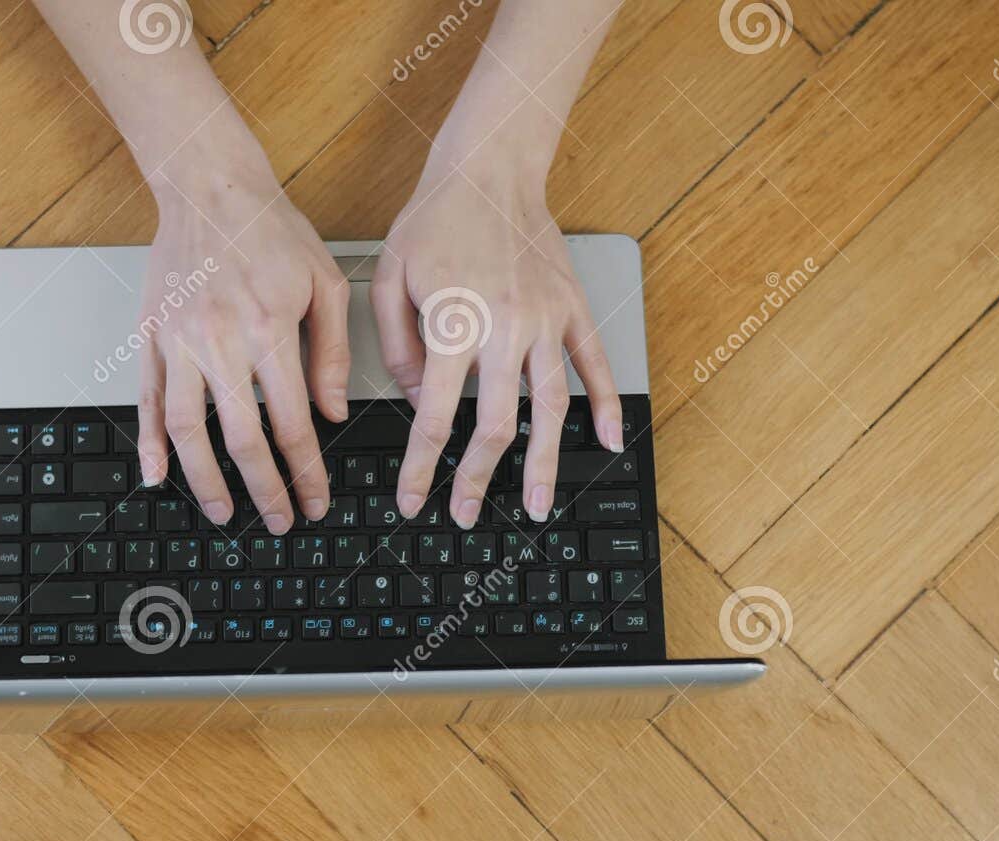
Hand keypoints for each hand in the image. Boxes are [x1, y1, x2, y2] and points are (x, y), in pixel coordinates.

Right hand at [136, 158, 349, 535]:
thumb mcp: (324, 281)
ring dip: (206, 481)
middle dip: (264, 490)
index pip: (291, 424)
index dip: (305, 472)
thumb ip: (330, 352)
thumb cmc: (270, 229)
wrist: (209, 185)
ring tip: (224, 512)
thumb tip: (333, 413)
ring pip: (188, 431)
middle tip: (280, 520)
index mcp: (267, 330)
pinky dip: (151, 443)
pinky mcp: (151, 336)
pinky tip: (158, 475)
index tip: (315, 499)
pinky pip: (147, 400)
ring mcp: (178, 342)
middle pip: (241, 439)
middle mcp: (218, 342)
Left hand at [373, 158, 622, 529]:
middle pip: (494, 426)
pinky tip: (609, 441)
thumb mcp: (389, 277)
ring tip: (541, 505)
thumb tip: (414, 398)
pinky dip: (606, 406)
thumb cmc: (434, 220)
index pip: (434, 417)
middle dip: (478, 480)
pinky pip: (594, 365)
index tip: (413, 500)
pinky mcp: (573, 307)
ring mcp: (546, 320)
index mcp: (453, 324)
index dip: (421, 467)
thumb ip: (395, 345)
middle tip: (466, 515)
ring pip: (550, 408)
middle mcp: (504, 328)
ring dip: (545, 463)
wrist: (490, 167)